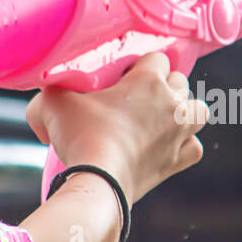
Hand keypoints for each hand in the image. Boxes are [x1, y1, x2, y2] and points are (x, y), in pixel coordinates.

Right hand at [24, 52, 208, 204]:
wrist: (98, 183)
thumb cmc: (79, 138)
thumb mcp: (52, 103)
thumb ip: (47, 92)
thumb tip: (41, 105)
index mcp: (149, 81)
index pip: (158, 58)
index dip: (141, 66)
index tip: (124, 79)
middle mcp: (172, 103)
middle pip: (181, 82)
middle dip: (164, 86)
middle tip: (138, 99)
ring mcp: (179, 133)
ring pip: (199, 110)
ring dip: (185, 111)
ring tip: (163, 118)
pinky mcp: (178, 160)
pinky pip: (194, 147)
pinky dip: (185, 146)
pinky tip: (168, 146)